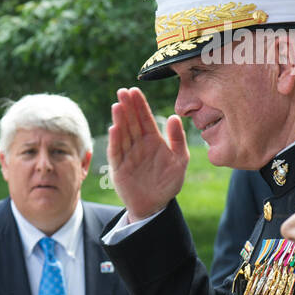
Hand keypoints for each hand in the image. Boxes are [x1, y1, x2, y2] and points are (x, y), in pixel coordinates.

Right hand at [107, 87, 188, 220]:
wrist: (156, 205)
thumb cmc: (168, 182)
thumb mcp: (180, 160)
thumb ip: (178, 139)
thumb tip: (174, 117)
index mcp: (152, 140)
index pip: (145, 118)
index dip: (139, 105)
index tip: (134, 90)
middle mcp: (138, 145)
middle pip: (131, 122)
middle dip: (127, 107)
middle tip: (122, 91)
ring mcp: (127, 155)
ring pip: (122, 134)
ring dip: (119, 120)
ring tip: (118, 105)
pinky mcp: (119, 168)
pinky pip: (116, 152)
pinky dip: (115, 141)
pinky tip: (114, 128)